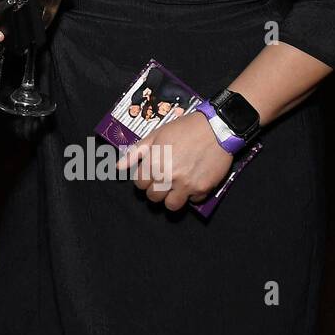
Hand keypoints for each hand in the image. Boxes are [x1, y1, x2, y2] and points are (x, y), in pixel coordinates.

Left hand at [115, 110, 232, 210]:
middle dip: (156, 190)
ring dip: (171, 198)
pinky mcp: (203, 189)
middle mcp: (168, 176)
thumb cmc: (184, 129)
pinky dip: (192, 195)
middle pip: (153, 197)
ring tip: (176, 187)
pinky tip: (193, 182)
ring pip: (171, 206)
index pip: (139, 184)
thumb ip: (136, 152)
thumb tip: (119, 167)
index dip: (144, 180)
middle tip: (164, 180)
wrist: (216, 128)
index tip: (151, 175)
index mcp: (154, 163)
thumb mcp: (156, 135)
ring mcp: (186, 185)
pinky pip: (192, 201)